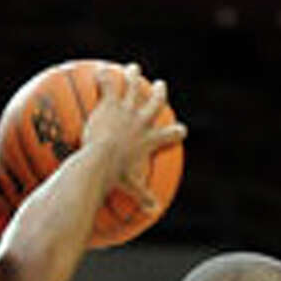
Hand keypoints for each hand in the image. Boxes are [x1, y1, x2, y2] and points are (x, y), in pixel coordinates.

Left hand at [80, 63, 185, 209]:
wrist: (102, 161)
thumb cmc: (115, 176)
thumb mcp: (131, 188)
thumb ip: (142, 197)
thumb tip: (153, 212)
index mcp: (150, 140)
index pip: (170, 135)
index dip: (177, 133)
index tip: (181, 130)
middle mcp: (142, 121)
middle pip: (155, 103)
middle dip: (159, 93)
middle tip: (160, 85)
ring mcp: (127, 110)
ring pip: (133, 88)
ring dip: (133, 77)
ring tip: (132, 69)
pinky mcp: (111, 104)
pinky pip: (108, 86)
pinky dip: (104, 78)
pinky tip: (100, 71)